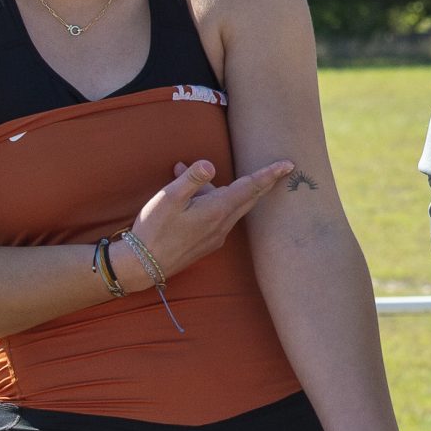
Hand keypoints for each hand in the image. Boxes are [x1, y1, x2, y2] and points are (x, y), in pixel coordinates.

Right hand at [128, 157, 294, 277]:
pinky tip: (194, 199)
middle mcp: (222, 225)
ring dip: (228, 191)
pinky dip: (216, 204)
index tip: (288, 164)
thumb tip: (211, 164)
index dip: (269, 174)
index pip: (250, 187)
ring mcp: (217, 237)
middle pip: (249, 198)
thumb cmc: (153, 228)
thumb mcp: (168, 198)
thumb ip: (191, 179)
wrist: (142, 266)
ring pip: (233, 208)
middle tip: (279, 170)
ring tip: (191, 177)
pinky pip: (221, 218)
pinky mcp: (208, 244)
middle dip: (263, 183)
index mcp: (216, 210)